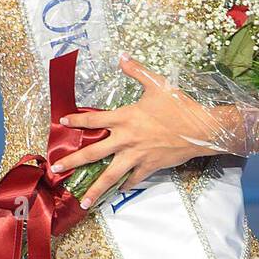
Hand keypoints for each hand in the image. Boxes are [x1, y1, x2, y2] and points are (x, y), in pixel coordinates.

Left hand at [49, 54, 215, 209]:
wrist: (201, 129)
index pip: (94, 120)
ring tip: (83, 201)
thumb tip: (122, 57)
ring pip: (110, 175)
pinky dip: (124, 185)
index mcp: (125, 118)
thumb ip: (137, 71)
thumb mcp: (157, 84)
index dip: (77, 120)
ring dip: (95, 189)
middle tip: (56, 168)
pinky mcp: (149, 166)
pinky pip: (133, 179)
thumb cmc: (179, 106)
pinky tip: (117, 190)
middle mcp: (126, 139)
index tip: (62, 122)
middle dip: (73, 161)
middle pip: (93, 153)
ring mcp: (137, 156)